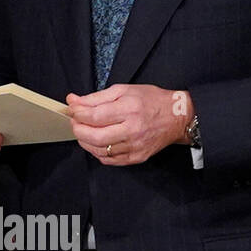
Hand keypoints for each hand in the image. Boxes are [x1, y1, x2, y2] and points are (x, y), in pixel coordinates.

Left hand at [67, 84, 189, 165]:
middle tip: (75, 122)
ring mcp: (136, 146)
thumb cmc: (151, 100)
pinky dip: (98, 152)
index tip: (73, 110)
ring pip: (100, 150)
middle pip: (95, 136)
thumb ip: (96, 97)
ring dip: (85, 142)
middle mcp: (133, 130)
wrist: (178, 117)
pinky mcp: (138, 157)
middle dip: (78, 130)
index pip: (94, 116)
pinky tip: (97, 143)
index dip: (78, 114)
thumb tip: (73, 101)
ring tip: (84, 131)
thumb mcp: (123, 90)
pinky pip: (110, 160)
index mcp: (129, 109)